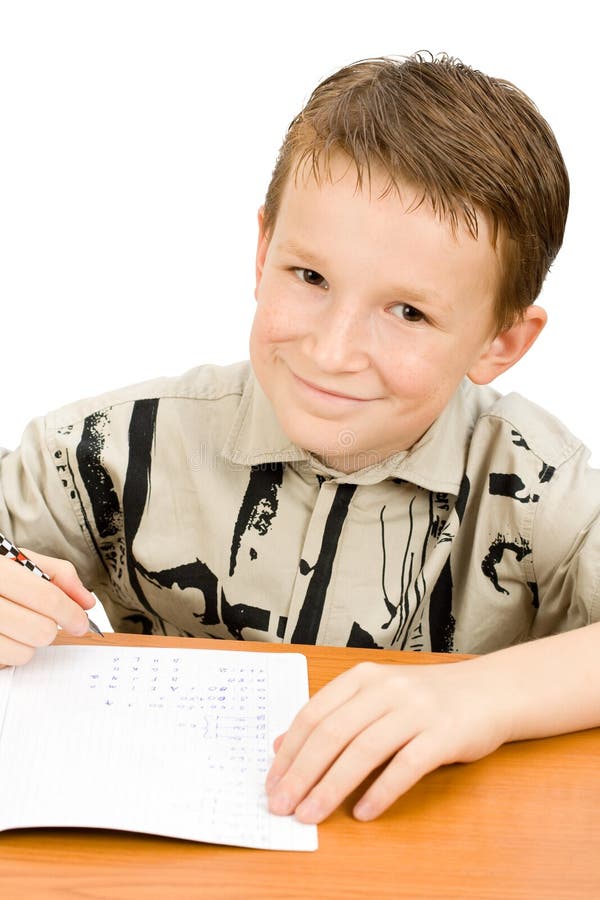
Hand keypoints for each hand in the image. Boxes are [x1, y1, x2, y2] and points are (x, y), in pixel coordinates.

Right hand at [0, 551, 95, 666]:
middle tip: (50, 620)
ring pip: (24, 652)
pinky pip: (7, 662)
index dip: (72, 613)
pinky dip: (12, 652)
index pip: (47, 598)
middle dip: (53, 628)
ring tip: (21, 624)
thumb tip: (87, 602)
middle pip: (40, 630)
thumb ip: (60, 575)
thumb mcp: (22, 560)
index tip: (81, 621)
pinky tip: (7, 634)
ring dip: (31, 642)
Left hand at [265, 658, 510, 822]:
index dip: (289, 751)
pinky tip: (364, 813)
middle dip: (302, 773)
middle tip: (283, 806)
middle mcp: (386, 689)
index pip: (314, 714)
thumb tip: (280, 746)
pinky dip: (381, 791)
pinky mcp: (444, 734)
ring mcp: (416, 710)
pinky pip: (406, 766)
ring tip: (311, 814)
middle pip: (333, 733)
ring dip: (332, 787)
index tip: (271, 783)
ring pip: (363, 750)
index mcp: (364, 678)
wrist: (489, 691)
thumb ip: (332, 716)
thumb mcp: (375, 697)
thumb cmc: (426, 700)